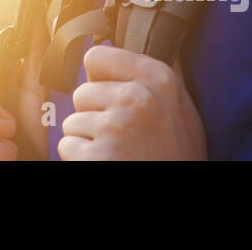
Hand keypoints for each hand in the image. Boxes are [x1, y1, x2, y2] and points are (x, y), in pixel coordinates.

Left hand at [59, 45, 206, 159]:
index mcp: (158, 79)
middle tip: (122, 138)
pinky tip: (108, 164)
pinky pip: (68, 147)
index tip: (112, 98)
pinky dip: (82, 160)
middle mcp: (137, 97)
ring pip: (73, 122)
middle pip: (81, 93)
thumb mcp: (180, 109)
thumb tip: (111, 55)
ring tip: (118, 153)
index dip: (99, 80)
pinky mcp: (98, 156)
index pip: (95, 57)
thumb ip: (149, 80)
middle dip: (94, 116)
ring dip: (88, 140)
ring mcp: (116, 127)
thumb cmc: (178, 156)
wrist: (183, 195)